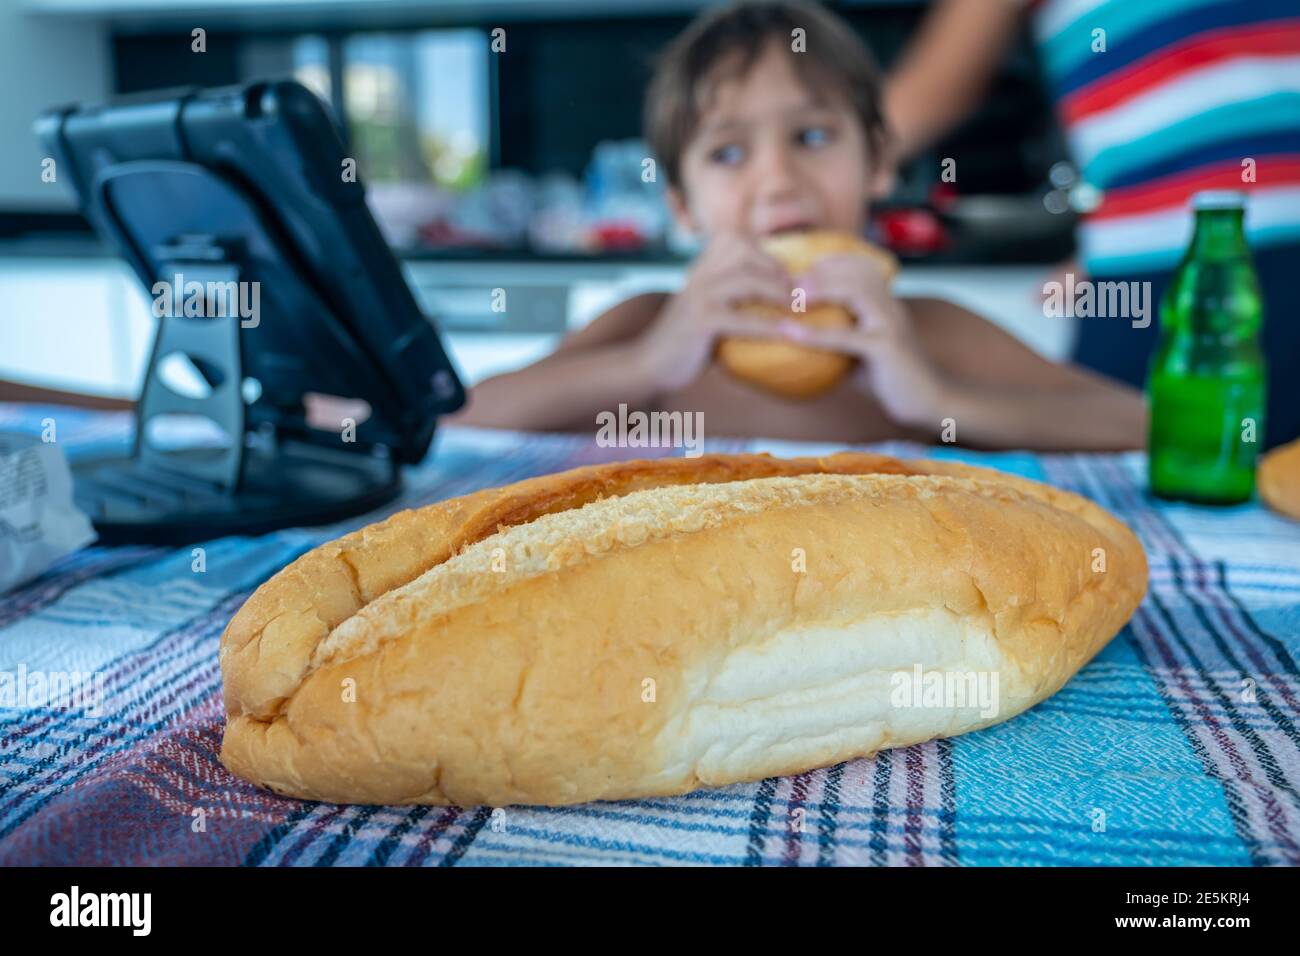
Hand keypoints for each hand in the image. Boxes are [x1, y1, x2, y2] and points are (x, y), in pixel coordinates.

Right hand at [635, 233, 794, 391]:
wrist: (649, 365)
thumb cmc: (687, 343)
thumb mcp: (708, 311)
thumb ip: (732, 300)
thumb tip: (777, 302)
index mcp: (700, 268)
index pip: (737, 240)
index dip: (767, 255)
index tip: (789, 277)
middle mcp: (697, 275)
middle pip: (745, 251)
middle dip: (777, 269)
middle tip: (801, 292)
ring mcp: (696, 296)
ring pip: (746, 280)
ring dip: (779, 293)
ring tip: (801, 308)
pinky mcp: (699, 321)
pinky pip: (740, 319)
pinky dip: (767, 327)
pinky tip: (787, 335)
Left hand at [786, 253, 945, 427]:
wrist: (928, 400)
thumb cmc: (891, 378)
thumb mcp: (863, 352)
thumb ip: (841, 339)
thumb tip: (804, 339)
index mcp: (886, 305)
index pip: (863, 268)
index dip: (834, 262)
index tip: (804, 268)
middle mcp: (890, 307)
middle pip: (855, 274)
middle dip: (821, 273)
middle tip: (789, 282)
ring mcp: (889, 325)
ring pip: (855, 293)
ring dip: (821, 290)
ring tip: (793, 297)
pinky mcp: (885, 347)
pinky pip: (846, 336)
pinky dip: (816, 334)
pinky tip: (791, 334)